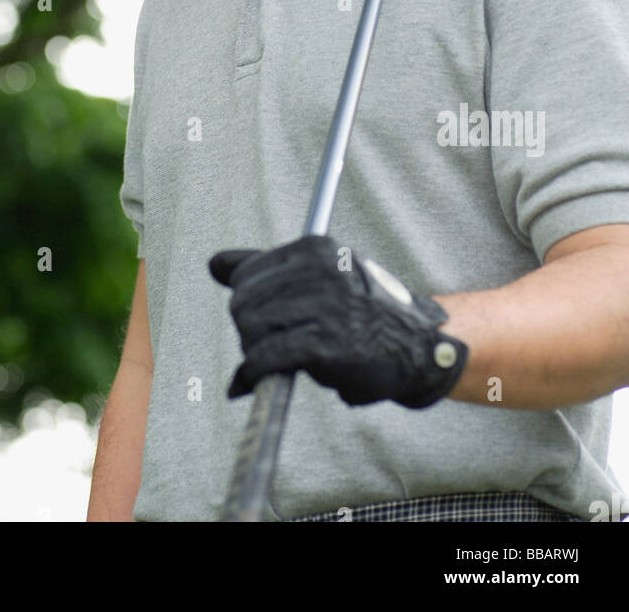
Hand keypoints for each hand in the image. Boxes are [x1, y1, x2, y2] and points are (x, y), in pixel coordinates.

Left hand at [208, 235, 467, 407]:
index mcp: (315, 249)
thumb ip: (267, 268)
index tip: (261, 319)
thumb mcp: (321, 276)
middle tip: (265, 345)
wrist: (417, 348)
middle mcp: (319, 271)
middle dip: (247, 328)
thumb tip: (214, 264)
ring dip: (252, 352)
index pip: (246, 274)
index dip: (247, 302)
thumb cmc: (361, 311)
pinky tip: (251, 382)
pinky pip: (267, 357)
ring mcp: (323, 307)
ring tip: (270, 362)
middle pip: (244, 302)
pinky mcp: (325, 345)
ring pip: (251, 328)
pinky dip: (252, 373)